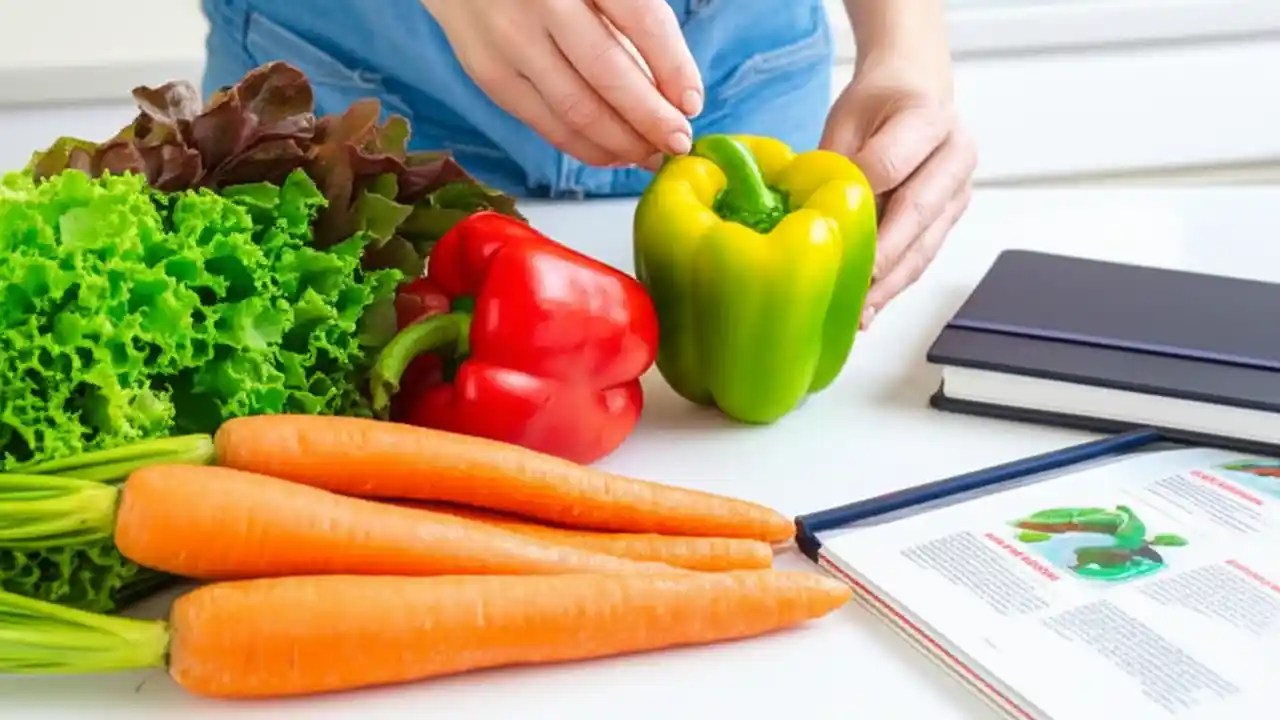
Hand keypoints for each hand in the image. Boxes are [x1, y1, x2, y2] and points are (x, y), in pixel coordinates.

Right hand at [423, 0, 702, 167]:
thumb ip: (629, 15)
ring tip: (650, 155)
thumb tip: (670, 89)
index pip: (642, 20)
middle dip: (652, 119)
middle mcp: (541, 1)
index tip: (692, 103)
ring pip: (576, 110)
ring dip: (622, 143)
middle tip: (678, 142)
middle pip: (610, 74)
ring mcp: (508, 38)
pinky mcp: (486, 71)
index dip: (674, 68)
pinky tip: (611, 153)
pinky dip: (583, 146)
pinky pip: (544, 122)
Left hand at [820, 53, 976, 328]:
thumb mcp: (847, 118)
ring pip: (925, 245)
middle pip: (916, 214)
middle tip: (849, 293)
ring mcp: (959, 189)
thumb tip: (811, 213)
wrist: (917, 89)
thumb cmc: (879, 103)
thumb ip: (836, 161)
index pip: (890, 165)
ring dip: (889, 284)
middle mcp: (955, 155)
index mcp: (928, 118)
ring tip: (858, 315)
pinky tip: (870, 309)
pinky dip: (895, 283)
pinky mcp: (952, 215)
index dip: (858, 196)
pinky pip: (925, 255)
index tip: (829, 228)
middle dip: (880, 259)